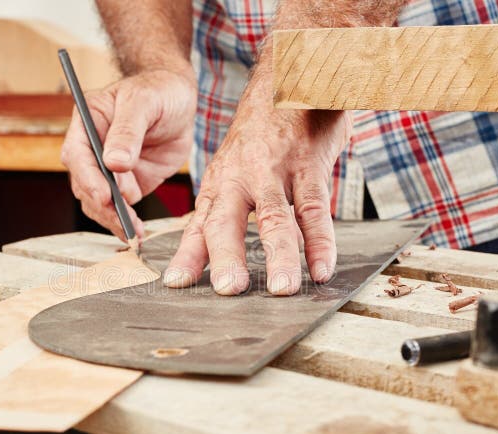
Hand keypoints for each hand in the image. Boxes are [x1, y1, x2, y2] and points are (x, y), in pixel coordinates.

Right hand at [61, 68, 196, 239]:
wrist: (179, 98)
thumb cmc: (158, 90)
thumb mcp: (144, 102)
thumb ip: (128, 131)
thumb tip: (115, 163)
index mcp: (87, 121)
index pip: (76, 153)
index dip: (88, 177)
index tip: (105, 195)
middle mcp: (92, 147)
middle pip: (84, 183)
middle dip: (101, 204)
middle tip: (122, 219)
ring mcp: (107, 168)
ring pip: (96, 201)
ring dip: (111, 217)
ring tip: (132, 229)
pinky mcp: (126, 183)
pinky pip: (117, 207)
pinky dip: (124, 221)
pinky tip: (135, 231)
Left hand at [163, 78, 351, 295]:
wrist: (287, 79)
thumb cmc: (262, 134)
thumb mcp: (238, 168)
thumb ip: (240, 212)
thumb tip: (230, 254)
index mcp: (220, 183)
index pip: (199, 224)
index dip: (188, 254)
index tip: (176, 284)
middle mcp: (240, 178)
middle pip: (227, 221)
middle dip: (225, 257)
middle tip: (227, 291)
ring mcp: (274, 171)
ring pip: (275, 218)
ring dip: (279, 256)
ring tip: (281, 289)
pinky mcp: (307, 164)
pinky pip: (315, 208)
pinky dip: (321, 241)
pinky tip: (321, 268)